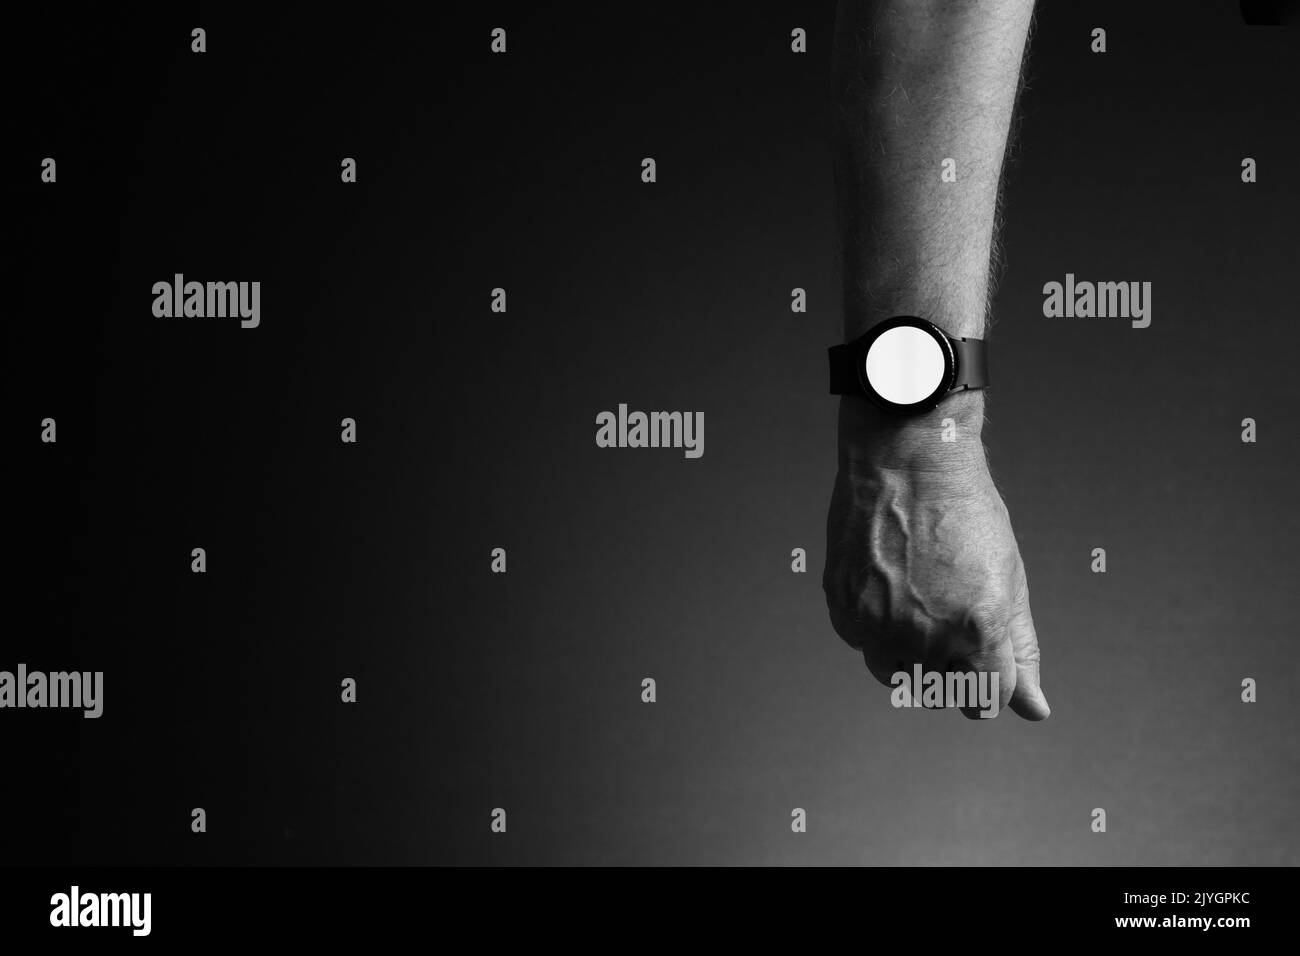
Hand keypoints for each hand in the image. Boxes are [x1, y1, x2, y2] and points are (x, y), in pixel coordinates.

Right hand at [822, 394, 1049, 719]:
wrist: (904, 463)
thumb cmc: (966, 516)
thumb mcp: (1007, 581)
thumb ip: (1019, 651)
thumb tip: (1035, 711)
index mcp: (977, 632)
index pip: (987, 699)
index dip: (989, 672)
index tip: (984, 643)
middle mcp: (925, 638)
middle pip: (942, 693)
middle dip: (952, 666)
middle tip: (949, 613)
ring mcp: (878, 627)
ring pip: (896, 676)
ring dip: (910, 655)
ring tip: (918, 603)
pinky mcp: (843, 612)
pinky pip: (863, 645)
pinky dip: (876, 627)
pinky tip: (889, 585)